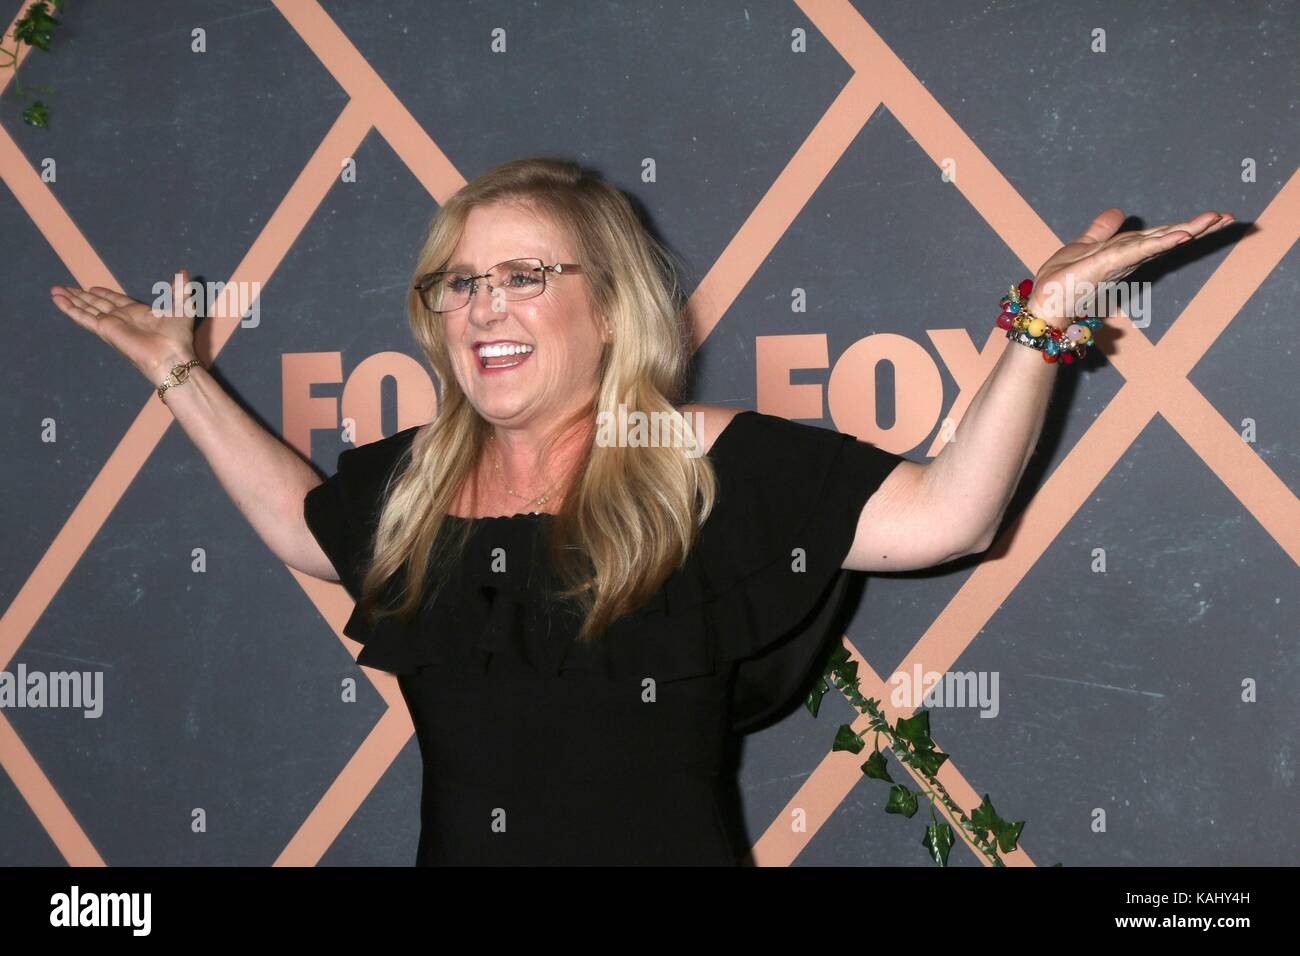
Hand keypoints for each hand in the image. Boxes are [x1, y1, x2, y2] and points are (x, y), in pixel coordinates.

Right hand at [51, 269, 199, 382]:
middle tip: (66, 288)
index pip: (115, 301)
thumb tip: (184, 272)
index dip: (103, 294)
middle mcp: (121, 318)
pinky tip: (58, 300)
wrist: (170, 355)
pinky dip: (70, 308)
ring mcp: (111, 324)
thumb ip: (180, 289)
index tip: (92, 288)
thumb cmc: (177, 335)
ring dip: (70, 300)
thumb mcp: (181, 306)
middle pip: (96, 304)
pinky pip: (83, 317)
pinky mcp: (104, 329)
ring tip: (55, 291)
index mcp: (138, 314)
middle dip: (81, 296)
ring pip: (86, 309)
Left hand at [1026, 208, 1235, 326]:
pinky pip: (1138, 250)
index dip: (1187, 226)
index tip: (1216, 217)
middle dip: (1198, 228)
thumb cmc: (1062, 282)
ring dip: (1187, 230)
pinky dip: (1159, 242)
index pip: (1161, 235)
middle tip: (1229, 218)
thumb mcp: (1084, 246)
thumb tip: (1118, 212)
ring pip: (1159, 241)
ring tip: (1216, 220)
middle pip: (1168, 237)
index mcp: (1126, 251)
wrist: (1045, 305)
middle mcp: (1129, 257)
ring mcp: (1121, 261)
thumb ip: (1102, 230)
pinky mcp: (1109, 264)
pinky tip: (1180, 236)